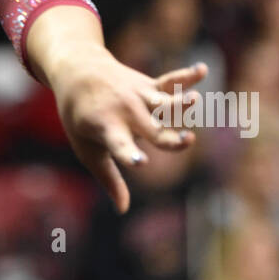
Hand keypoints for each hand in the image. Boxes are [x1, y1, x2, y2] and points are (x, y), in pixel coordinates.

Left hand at [47, 48, 207, 213]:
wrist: (76, 70)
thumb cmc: (79, 117)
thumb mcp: (86, 149)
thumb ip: (108, 179)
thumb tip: (122, 210)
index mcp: (108, 130)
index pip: (120, 147)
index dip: (130, 154)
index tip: (140, 161)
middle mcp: (125, 113)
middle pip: (153, 130)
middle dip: (169, 136)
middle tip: (187, 140)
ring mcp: (138, 97)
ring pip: (164, 103)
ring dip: (179, 103)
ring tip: (194, 101)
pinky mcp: (147, 85)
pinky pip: (169, 80)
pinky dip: (185, 76)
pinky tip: (202, 69)